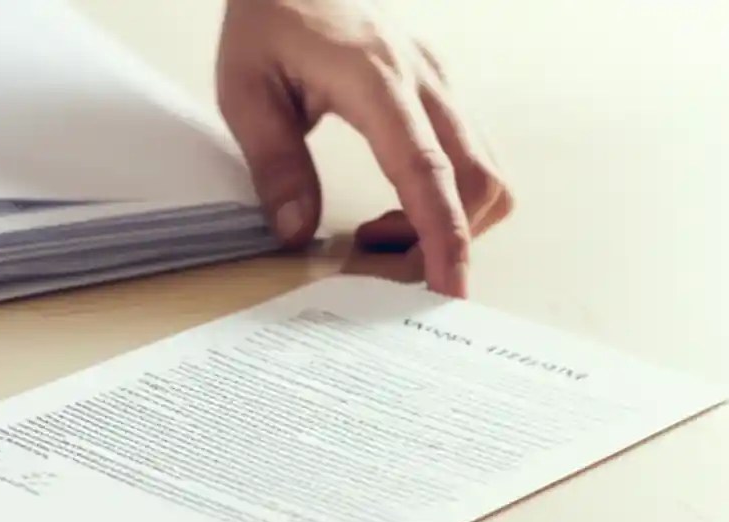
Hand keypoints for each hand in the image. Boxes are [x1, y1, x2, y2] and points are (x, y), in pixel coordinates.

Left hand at [217, 0, 512, 296]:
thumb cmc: (267, 20)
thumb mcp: (245, 92)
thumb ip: (275, 164)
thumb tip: (298, 231)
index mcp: (375, 80)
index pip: (426, 169)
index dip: (443, 235)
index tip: (450, 287)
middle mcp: (422, 80)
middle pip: (477, 179)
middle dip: (445, 240)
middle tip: (382, 267)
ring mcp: (438, 82)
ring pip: (483, 170)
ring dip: (446, 221)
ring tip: (377, 234)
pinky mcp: (437, 89)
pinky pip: (468, 155)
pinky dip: (444, 198)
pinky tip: (394, 207)